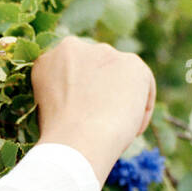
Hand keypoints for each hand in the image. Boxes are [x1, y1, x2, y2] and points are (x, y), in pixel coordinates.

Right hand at [31, 35, 155, 180]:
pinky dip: (141, 110)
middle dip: (102, 93)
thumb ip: (64, 95)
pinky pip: (143, 85)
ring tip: (118, 132)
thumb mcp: (49, 111)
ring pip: (120, 77)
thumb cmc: (59, 139)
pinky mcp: (131, 63)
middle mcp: (75, 47)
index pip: (70, 74)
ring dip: (122, 101)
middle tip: (103, 124)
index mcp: (48, 59)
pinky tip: (133, 130)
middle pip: (96, 71)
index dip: (80, 97)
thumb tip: (85, 102)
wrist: (76, 142)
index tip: (83, 119)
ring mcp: (104, 53)